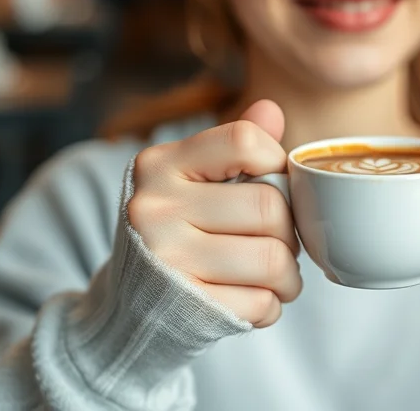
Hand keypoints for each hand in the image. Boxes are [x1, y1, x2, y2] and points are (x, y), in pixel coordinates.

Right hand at [128, 100, 300, 327]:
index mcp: (161, 164)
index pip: (246, 141)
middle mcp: (155, 206)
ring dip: (289, 275)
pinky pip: (261, 302)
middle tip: (280, 244)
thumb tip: (271, 110)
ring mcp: (165, 258)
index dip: (278, 163)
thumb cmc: (178, 234)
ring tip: (277, 277)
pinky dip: (272, 306)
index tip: (277, 186)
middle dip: (291, 232)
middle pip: (270, 206)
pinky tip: (254, 300)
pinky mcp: (182, 307)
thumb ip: (235, 148)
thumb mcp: (195, 183)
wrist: (129, 309)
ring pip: (273, 259)